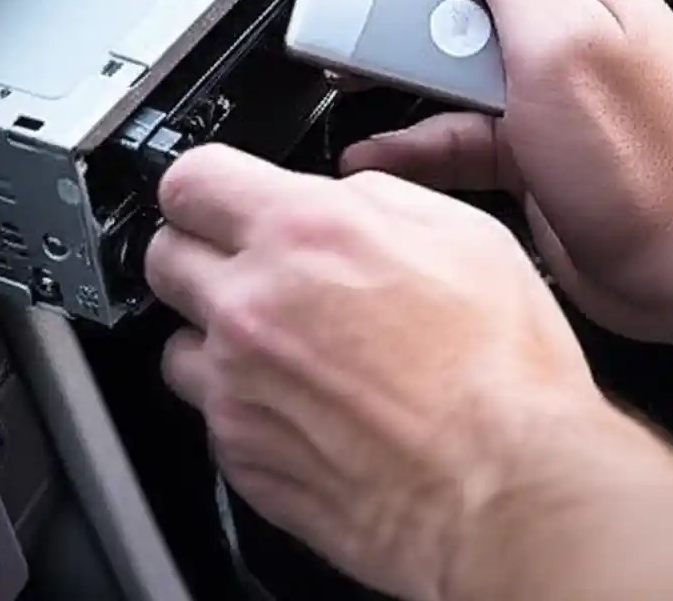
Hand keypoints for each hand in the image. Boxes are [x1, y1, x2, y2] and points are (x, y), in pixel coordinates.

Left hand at [144, 144, 604, 599]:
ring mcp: (236, 386)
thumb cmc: (503, 375)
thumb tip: (334, 197)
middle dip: (201, 255)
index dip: (204, 186)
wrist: (508, 491)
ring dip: (217, 338)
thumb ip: (375, 199)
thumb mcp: (466, 234)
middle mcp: (252, 305)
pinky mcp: (239, 454)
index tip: (217, 198)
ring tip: (286, 353)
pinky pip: (210, 413)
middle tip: (253, 271)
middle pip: (164, 257)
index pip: (190, 180)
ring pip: (178, 341)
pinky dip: (244, 404)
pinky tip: (305, 408)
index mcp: (306, 235)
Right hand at [341, 0, 672, 345]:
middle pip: (456, 14)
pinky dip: (414, 149)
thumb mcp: (569, 38)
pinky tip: (378, 156)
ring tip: (349, 97)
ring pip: (449, 80)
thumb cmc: (648, 159)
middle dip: (397, 31)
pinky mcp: (530, 158)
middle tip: (350, 51)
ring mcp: (544, 102)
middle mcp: (561, 40)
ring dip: (398, 92)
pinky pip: (456, 142)